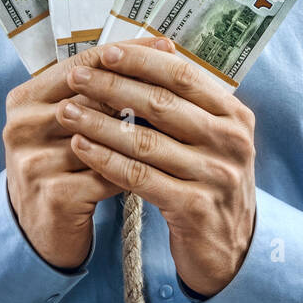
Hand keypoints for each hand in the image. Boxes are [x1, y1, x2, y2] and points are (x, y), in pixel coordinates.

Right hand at [2, 36, 163, 270]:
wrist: (39, 231)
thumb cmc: (64, 166)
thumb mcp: (67, 123)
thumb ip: (96, 91)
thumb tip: (156, 52)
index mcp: (24, 99)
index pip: (81, 64)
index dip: (126, 53)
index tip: (166, 45)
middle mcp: (21, 127)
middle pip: (93, 96)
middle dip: (143, 88)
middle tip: (187, 82)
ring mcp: (34, 163)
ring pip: (103, 136)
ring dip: (144, 130)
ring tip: (183, 122)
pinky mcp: (54, 196)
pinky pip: (108, 176)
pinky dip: (137, 169)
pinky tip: (164, 166)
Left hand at [56, 38, 256, 296]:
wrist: (230, 249)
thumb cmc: (208, 182)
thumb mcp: (210, 138)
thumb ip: (184, 103)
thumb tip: (139, 54)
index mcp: (235, 115)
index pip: (184, 75)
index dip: (142, 61)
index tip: (105, 52)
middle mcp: (231, 142)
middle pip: (162, 104)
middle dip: (113, 86)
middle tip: (76, 76)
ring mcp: (216, 175)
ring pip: (146, 141)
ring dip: (100, 123)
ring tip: (67, 110)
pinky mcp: (196, 208)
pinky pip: (140, 178)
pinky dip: (106, 160)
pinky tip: (80, 147)